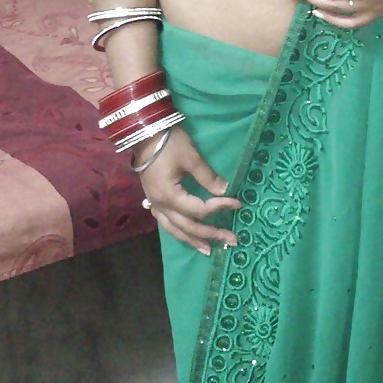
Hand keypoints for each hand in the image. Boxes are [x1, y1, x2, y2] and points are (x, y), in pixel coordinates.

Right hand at [137, 126, 241, 254]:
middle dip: (210, 234)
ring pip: (174, 229)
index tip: (237, 203)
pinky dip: (178, 231)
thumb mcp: (191, 157)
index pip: (199, 209)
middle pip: (187, 227)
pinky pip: (166, 222)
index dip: (219, 207)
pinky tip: (186, 236)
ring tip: (208, 250)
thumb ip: (208, 177)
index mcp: (169, 196)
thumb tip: (225, 191)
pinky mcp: (153, 199)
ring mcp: (155, 203)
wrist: (145, 132)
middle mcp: (160, 205)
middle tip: (232, 240)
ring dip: (192, 240)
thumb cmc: (169, 142)